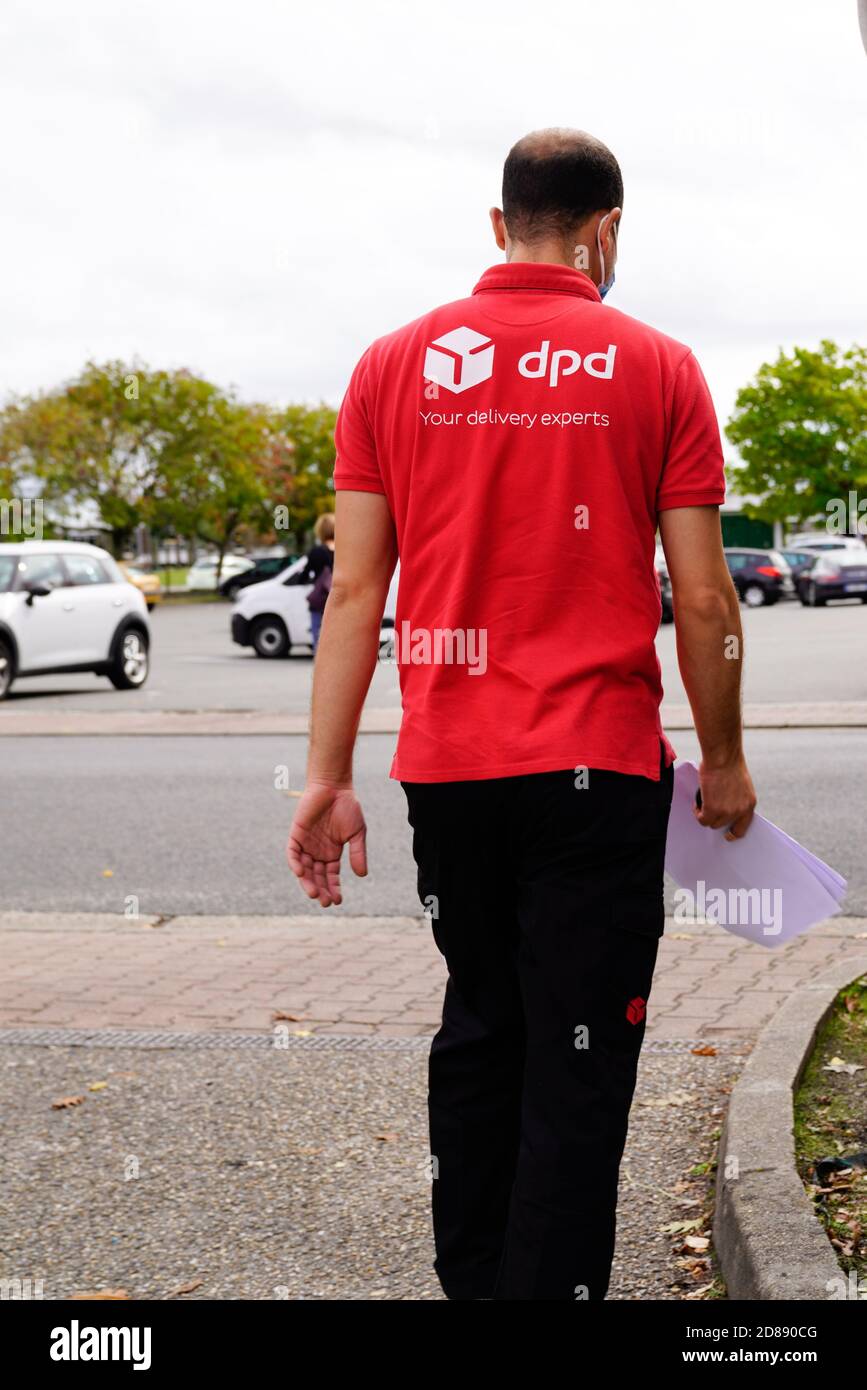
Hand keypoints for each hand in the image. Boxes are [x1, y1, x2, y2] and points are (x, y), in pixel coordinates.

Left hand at [286, 783, 367, 907]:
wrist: (334, 787)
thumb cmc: (347, 807)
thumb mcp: (356, 833)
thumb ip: (358, 853)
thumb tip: (362, 875)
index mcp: (332, 853)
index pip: (330, 877)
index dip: (333, 889)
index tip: (338, 901)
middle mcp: (317, 852)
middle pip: (317, 877)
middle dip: (320, 890)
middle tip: (325, 902)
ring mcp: (306, 844)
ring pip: (304, 869)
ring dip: (307, 882)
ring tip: (314, 893)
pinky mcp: (296, 834)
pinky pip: (292, 853)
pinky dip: (295, 863)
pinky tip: (302, 872)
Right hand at [695, 757, 756, 840]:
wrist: (723, 757)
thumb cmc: (729, 763)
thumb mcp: (740, 784)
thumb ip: (736, 797)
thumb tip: (724, 804)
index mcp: (749, 804)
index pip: (743, 828)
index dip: (734, 833)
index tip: (728, 836)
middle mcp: (740, 810)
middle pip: (722, 825)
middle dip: (714, 817)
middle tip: (706, 806)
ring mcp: (726, 811)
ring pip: (710, 823)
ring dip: (704, 815)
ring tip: (701, 802)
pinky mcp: (712, 809)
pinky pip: (701, 819)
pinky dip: (697, 812)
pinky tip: (697, 803)